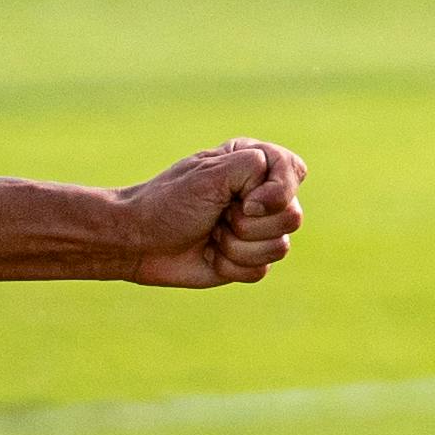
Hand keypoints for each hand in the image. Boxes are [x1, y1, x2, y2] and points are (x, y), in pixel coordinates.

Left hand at [113, 138, 304, 287]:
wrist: (139, 242)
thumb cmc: (169, 202)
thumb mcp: (211, 174)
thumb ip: (255, 167)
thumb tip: (276, 201)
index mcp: (255, 164)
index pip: (295, 172)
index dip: (277, 192)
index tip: (243, 199)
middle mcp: (261, 195)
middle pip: (292, 217)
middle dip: (248, 222)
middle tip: (217, 215)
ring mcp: (257, 230)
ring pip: (279, 248)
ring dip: (236, 246)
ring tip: (211, 234)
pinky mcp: (249, 260)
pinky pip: (261, 271)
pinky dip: (230, 265)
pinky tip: (210, 254)